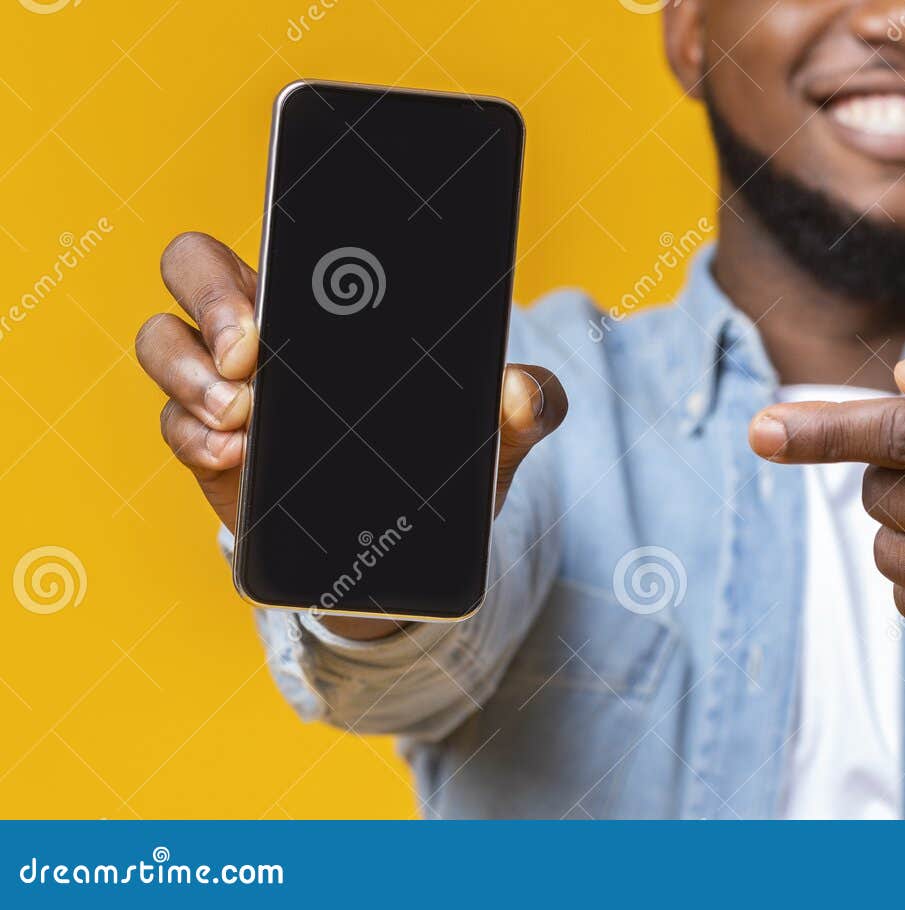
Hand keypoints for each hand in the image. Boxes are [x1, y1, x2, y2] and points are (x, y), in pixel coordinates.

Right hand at [136, 232, 566, 638]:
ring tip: (242, 417)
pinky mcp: (211, 447)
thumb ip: (527, 403)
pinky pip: (173, 423)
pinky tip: (233, 457)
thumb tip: (522, 390)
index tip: (276, 299)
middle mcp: (262, 326)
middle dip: (210, 301)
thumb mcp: (498, 429)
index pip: (270, 237)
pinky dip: (193, 437)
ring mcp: (228, 385)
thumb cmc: (447, 456)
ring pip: (163, 341)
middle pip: (191, 266)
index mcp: (325, 297)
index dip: (268, 243)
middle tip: (253, 355)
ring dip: (191, 374)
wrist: (409, 546)